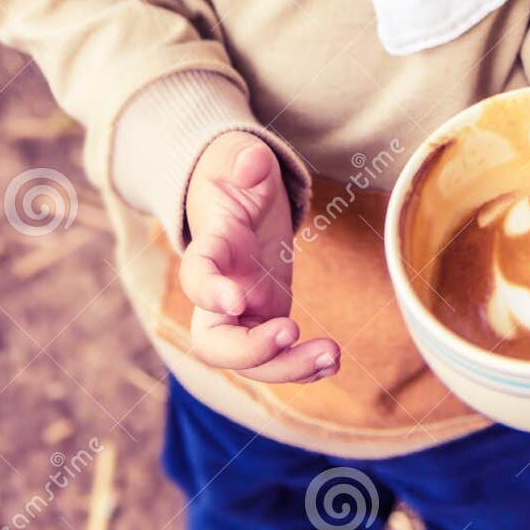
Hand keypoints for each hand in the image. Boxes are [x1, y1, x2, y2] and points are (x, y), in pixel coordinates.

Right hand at [181, 131, 339, 382]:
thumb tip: (251, 162)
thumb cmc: (238, 178)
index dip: (210, 292)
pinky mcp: (267, 316)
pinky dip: (302, 366)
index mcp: (211, 249)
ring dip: (287, 367)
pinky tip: (332, 362)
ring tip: (332, 356)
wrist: (240, 198)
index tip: (238, 300)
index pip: (196, 276)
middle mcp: (219, 291)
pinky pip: (278, 355)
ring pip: (249, 360)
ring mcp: (242, 311)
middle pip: (212, 342)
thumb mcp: (242, 162)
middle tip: (291, 329)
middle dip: (249, 350)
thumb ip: (246, 163)